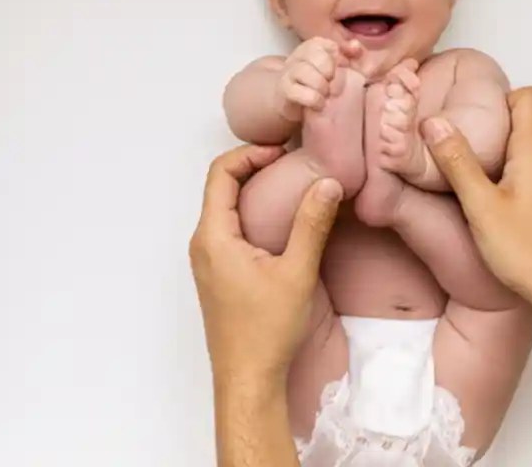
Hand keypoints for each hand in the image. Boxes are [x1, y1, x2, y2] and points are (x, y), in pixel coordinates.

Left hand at [189, 144, 343, 379]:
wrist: (247, 378)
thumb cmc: (265, 331)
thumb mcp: (296, 273)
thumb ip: (311, 224)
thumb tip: (328, 183)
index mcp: (213, 236)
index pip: (220, 173)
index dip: (250, 154)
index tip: (282, 152)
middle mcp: (203, 244)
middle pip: (221, 187)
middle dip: (254, 167)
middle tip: (290, 162)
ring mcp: (208, 260)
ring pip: (225, 209)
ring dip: (254, 191)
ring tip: (290, 185)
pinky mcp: (218, 274)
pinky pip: (230, 229)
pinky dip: (253, 214)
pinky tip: (282, 221)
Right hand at [275, 37, 362, 121]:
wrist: (288, 100)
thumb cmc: (315, 83)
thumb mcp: (333, 68)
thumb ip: (348, 55)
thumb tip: (355, 46)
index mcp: (312, 46)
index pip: (332, 47)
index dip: (340, 61)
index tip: (341, 72)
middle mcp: (299, 55)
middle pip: (321, 58)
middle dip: (331, 74)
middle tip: (333, 86)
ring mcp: (289, 72)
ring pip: (308, 72)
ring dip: (322, 87)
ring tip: (325, 96)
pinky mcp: (284, 90)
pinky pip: (301, 92)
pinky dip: (314, 100)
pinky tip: (319, 104)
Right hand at [421, 87, 531, 311]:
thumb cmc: (530, 253)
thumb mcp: (481, 207)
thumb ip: (457, 162)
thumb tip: (434, 123)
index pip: (529, 96)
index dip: (499, 100)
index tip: (472, 123)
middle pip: (528, 123)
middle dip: (494, 132)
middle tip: (464, 157)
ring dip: (505, 160)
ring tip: (478, 187)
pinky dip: (519, 180)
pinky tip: (502, 211)